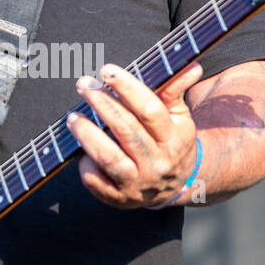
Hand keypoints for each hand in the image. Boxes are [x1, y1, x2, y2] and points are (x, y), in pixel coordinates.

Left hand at [67, 62, 203, 209]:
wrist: (174, 185)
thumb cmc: (170, 142)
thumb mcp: (179, 117)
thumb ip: (176, 90)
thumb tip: (191, 66)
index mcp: (174, 139)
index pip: (151, 110)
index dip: (127, 88)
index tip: (107, 71)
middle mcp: (158, 162)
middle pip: (126, 130)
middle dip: (102, 104)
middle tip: (84, 85)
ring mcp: (138, 183)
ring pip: (109, 157)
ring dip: (87, 134)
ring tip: (73, 117)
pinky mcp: (119, 198)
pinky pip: (96, 181)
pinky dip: (85, 165)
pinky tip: (79, 149)